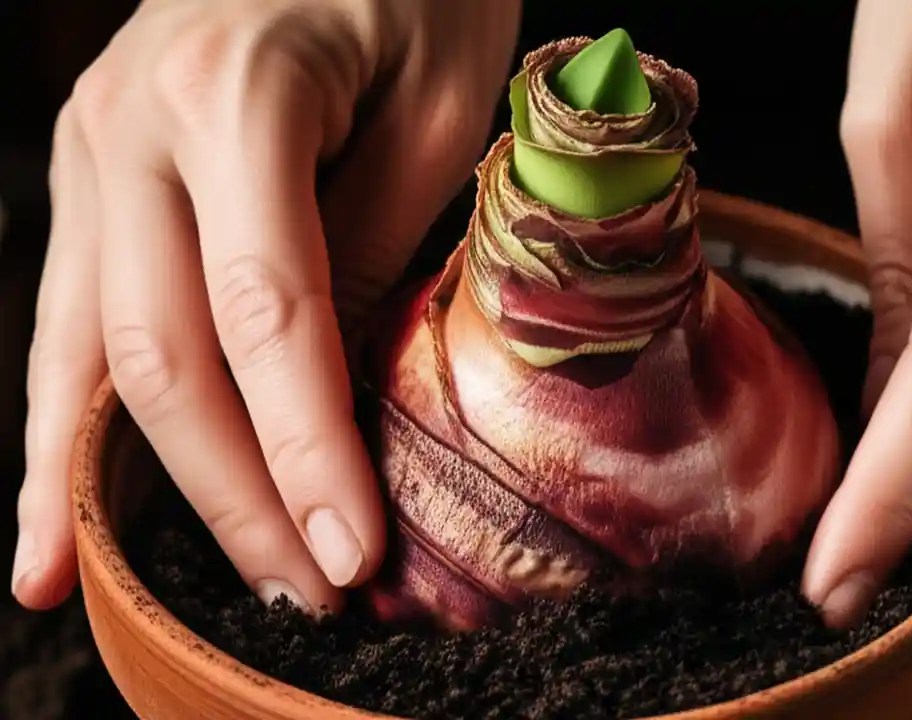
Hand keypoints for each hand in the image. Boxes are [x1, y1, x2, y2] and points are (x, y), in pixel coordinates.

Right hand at [13, 0, 518, 615]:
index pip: (266, 313)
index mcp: (233, 97)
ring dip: (146, 487)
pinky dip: (61, 435)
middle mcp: (129, 129)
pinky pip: (71, 326)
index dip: (304, 446)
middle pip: (163, 355)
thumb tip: (339, 396)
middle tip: (308, 587)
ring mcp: (90, 154)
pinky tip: (48, 540)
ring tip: (179, 589)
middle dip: (236, 490)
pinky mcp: (91, 182)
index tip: (350, 550)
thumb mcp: (434, 103)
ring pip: (94, 356)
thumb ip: (377, 241)